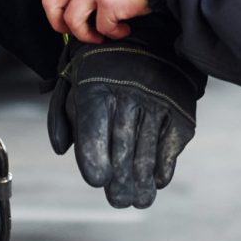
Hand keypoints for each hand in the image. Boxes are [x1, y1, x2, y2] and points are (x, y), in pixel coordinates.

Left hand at [43, 0, 151, 42]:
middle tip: (73, 32)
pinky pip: (103, 28)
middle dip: (58, 23)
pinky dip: (115, 33)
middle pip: (51, 2)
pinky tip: (125, 27)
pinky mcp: (109, 2)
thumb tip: (85, 2)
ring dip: (86, 34)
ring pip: (72, 20)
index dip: (64, 8)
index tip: (78, 17)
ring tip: (102, 35)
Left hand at [47, 40, 200, 207]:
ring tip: (138, 199)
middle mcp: (128, 93)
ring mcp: (157, 101)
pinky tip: (157, 180)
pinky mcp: (179, 108)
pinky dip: (164, 165)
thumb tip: (61, 149)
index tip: (98, 180)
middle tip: (118, 200)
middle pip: (123, 146)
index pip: (94, 130)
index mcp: (96, 88)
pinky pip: (171, 143)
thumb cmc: (102, 71)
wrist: (148, 40)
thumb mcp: (76, 83)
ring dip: (143, 180)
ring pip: (147, 149)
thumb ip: (63, 116)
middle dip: (121, 180)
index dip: (95, 159)